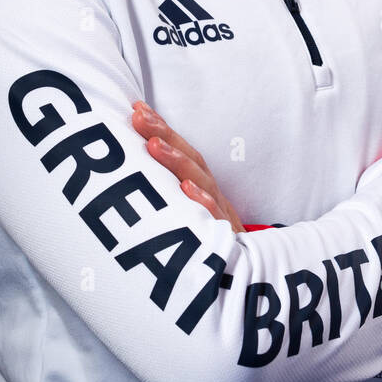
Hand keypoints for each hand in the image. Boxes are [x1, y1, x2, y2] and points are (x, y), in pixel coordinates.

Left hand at [130, 100, 244, 232]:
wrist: (243, 271)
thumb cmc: (207, 236)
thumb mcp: (187, 211)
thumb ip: (169, 189)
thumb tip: (138, 167)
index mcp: (199, 184)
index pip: (181, 151)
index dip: (161, 129)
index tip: (137, 109)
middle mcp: (209, 193)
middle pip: (189, 158)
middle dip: (164, 135)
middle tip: (140, 117)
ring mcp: (218, 212)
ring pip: (199, 182)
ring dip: (177, 161)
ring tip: (154, 146)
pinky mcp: (225, 236)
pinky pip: (214, 218)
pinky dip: (203, 202)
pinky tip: (187, 190)